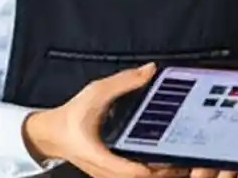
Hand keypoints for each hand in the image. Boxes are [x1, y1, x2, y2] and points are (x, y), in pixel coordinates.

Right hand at [23, 62, 189, 177]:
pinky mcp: (110, 175)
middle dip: (165, 171)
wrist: (50, 133)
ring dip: (159, 173)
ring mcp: (108, 176)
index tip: (174, 156)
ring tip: (180, 158)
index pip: (133, 172)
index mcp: (100, 156)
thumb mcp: (96, 93)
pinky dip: (149, 171)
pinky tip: (162, 158)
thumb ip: (124, 81)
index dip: (156, 167)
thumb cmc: (71, 116)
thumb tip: (150, 70)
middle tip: (187, 156)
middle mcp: (106, 172)